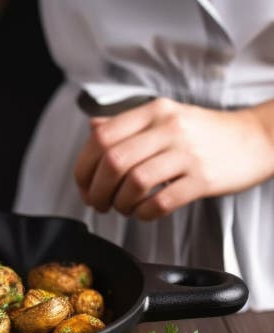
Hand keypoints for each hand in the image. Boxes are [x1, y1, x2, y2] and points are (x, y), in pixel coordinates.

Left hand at [74, 98, 273, 219]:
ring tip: (122, 207)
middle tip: (98, 203)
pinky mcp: (203, 179)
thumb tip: (92, 130)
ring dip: (120, 203)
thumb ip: (127, 124)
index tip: (83, 184)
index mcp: (153, 112)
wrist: (256, 138)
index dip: (84, 166)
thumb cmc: (203, 133)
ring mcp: (187, 153)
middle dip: (97, 190)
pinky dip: (144, 213)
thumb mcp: (165, 117)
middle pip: (113, 162)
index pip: (101, 138)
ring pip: (135, 183)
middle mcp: (168, 128)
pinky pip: (161, 201)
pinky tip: (143, 212)